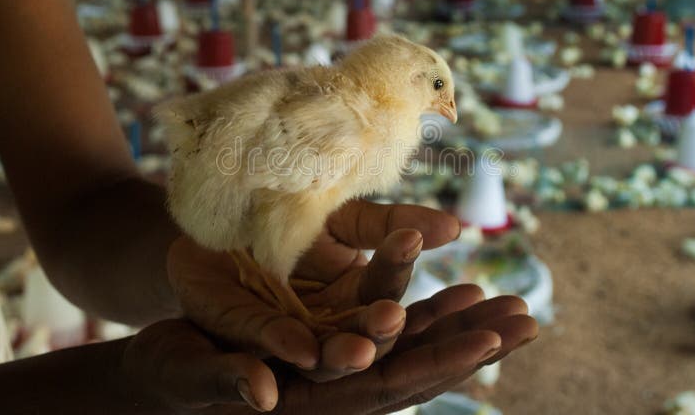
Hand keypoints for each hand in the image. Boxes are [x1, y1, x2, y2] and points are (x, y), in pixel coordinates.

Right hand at [121, 287, 537, 413]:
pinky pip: (388, 326)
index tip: (486, 340)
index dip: (436, 364)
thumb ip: (225, 382)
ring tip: (510, 302)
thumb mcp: (188, 374)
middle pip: (416, 368)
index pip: (386, 386)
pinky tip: (459, 291)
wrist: (166, 370)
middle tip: (527, 319)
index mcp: (311, 404)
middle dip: (471, 345)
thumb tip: (264, 396)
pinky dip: (426, 310)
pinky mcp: (332, 342)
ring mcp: (338, 366)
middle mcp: (336, 390)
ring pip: (411, 348)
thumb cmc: (169, 375)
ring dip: (460, 325)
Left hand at [167, 200, 460, 381]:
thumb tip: (456, 228)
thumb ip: (394, 223)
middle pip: (373, 339)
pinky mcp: (245, 327)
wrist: (229, 210)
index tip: (474, 299)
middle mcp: (333, 321)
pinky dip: (283, 343)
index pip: (401, 304)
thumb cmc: (296, 215)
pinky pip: (266, 338)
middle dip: (390, 338)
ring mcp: (292, 329)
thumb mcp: (349, 216)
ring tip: (363, 349)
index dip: (442, 314)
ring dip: (344, 354)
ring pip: (325, 353)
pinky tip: (301, 350)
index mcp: (361, 296)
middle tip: (403, 321)